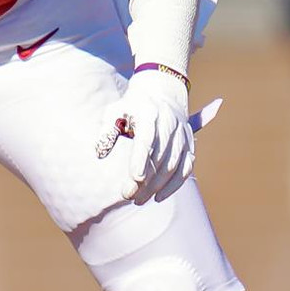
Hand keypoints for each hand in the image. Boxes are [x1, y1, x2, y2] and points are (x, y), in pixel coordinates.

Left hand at [93, 67, 198, 203]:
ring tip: (139, 200)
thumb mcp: (114, 111)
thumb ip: (106, 131)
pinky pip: (186, 168)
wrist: (161, 90)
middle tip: (128, 196)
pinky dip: (175, 185)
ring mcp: (182, 134)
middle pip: (161, 157)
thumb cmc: (131, 106)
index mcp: (149, 112)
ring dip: (157, 186)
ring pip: (174, 165)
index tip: (135, 178)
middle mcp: (169, 122)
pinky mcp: (189, 143)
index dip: (141, 159)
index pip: (147, 139)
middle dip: (146, 180)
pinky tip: (159, 197)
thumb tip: (100, 153)